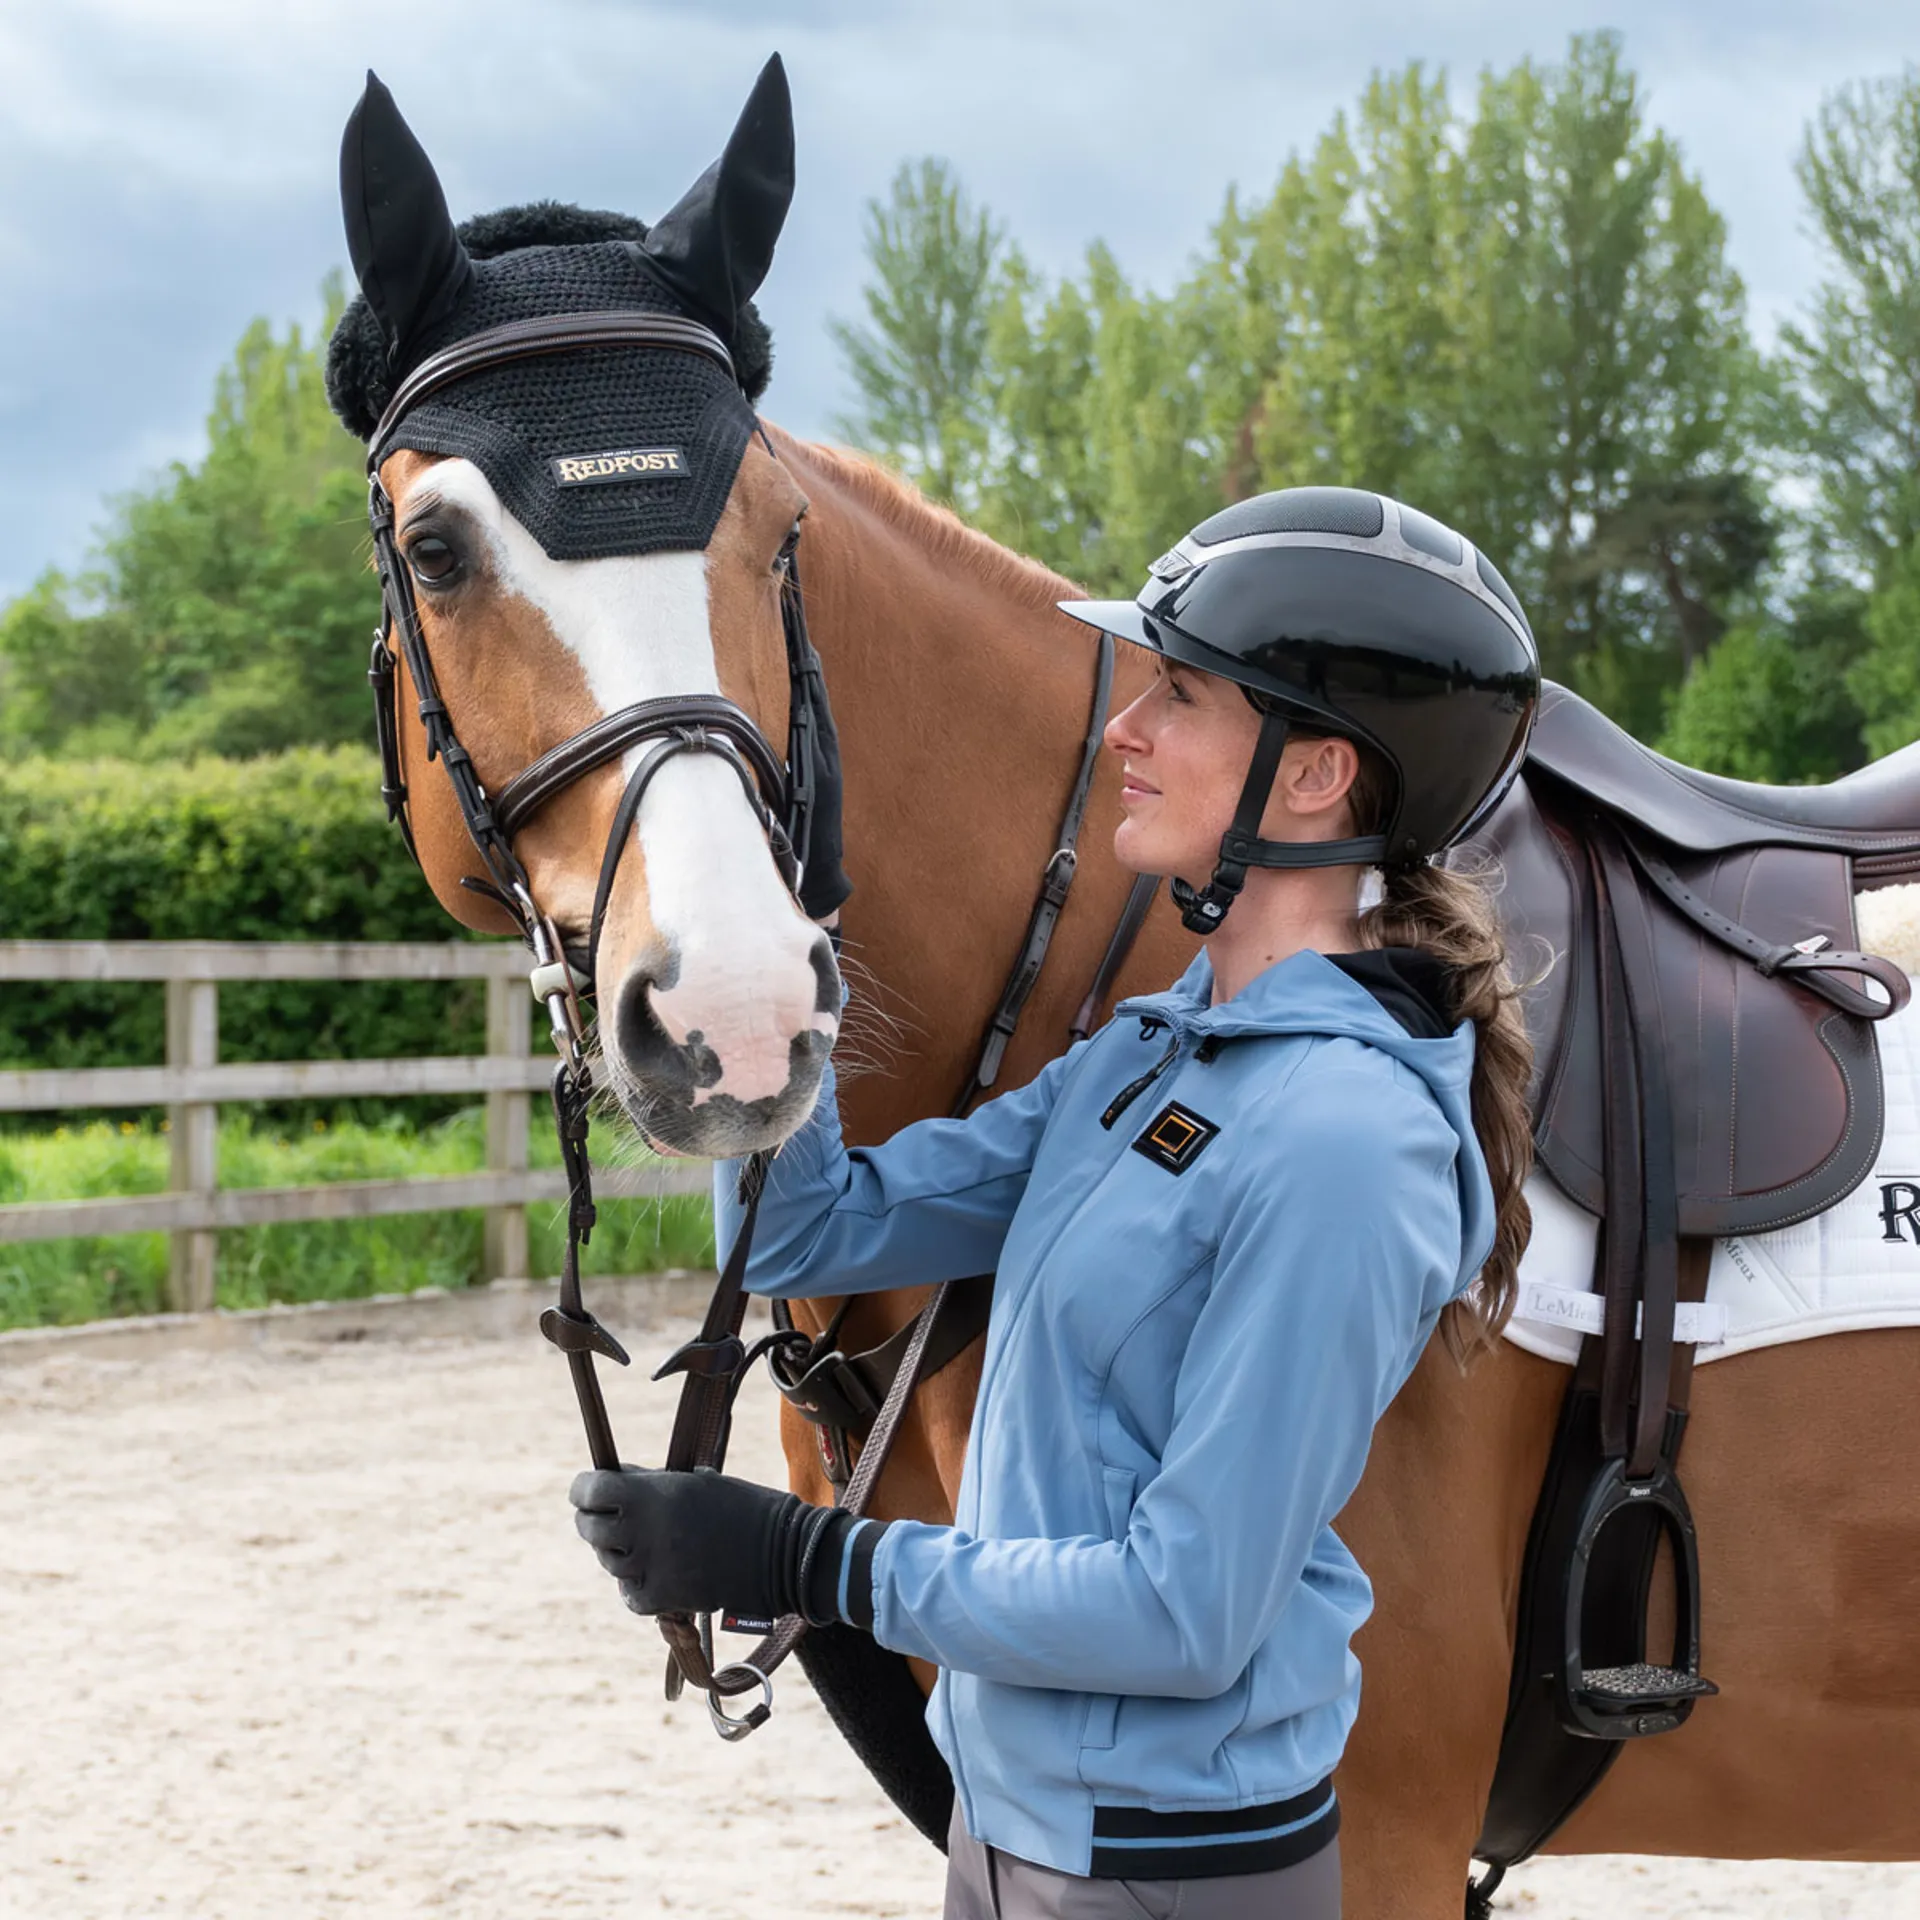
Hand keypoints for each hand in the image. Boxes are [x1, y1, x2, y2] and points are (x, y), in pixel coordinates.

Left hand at [568, 1465, 861, 1623]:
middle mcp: (645, 1529)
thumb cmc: (738, 1507)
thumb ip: (648, 1484)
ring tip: (646, 1546)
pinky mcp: (664, 1599)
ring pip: (610, 1563)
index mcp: (653, 1492)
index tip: (587, 1490)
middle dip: (593, 1522)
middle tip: (608, 1520)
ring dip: (619, 1555)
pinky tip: (657, 1575)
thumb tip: (610, 1481)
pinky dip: (636, 1588)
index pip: (590, 1490)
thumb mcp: (692, 1482)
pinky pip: (630, 1595)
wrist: (779, 1551)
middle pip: (590, 1528)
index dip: (583, 1489)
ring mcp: (652, 1566)